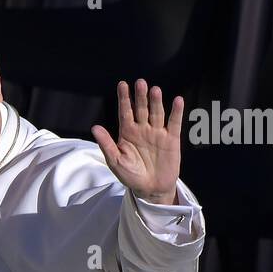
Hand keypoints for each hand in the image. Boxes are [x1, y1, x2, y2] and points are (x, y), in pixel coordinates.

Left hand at [91, 79, 183, 204]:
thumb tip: (95, 127)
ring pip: (157, 113)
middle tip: (140, 83)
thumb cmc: (131, 175)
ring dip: (156, 102)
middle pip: (141, 109)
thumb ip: (107, 144)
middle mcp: (142, 129)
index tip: (122, 84)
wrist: (150, 189)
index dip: (124, 99)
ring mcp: (157, 132)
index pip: (125, 112)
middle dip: (140, 97)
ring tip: (154, 90)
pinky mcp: (172, 139)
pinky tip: (177, 100)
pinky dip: (176, 112)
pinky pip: (174, 123)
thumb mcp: (115, 161)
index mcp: (127, 132)